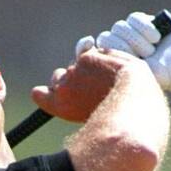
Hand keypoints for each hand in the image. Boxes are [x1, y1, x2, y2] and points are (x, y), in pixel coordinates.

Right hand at [30, 47, 154, 122]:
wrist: (132, 98)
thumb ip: (76, 101)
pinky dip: (101, 59)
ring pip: (76, 65)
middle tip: (90, 86)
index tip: (53, 91)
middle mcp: (62, 88)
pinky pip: (92, 55)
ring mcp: (73, 71)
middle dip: (71, 78)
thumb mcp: (90, 115)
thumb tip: (74, 91)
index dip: (45, 92)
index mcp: (60, 106)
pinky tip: (113, 69)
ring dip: (89, 68)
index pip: (38, 94)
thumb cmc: (116, 113)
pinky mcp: (87, 57)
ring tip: (108, 80)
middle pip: (58, 77)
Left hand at [89, 12, 170, 100]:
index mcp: (112, 64)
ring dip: (137, 39)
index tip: (88, 44)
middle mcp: (120, 48)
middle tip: (142, 57)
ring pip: (120, 27)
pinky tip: (157, 37)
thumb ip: (110, 68)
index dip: (85, 46)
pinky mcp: (143, 22)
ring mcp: (131, 35)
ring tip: (152, 50)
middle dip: (124, 46)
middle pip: (106, 36)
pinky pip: (133, 18)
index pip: (89, 50)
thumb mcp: (131, 77)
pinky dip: (144, 27)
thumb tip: (87, 54)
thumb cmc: (160, 78)